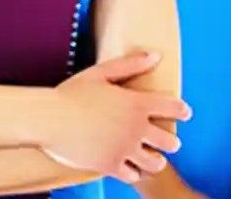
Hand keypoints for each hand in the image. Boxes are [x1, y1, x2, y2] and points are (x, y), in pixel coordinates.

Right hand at [46, 52, 189, 183]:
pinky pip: (132, 175)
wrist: (47, 118)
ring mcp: (124, 149)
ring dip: (155, 160)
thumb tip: (155, 56)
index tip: (183, 113)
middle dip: (170, 142)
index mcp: (136, 104)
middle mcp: (135, 128)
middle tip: (164, 141)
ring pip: (156, 163)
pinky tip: (127, 166)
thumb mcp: (99, 73)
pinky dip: (132, 171)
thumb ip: (129, 65)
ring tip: (149, 157)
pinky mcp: (110, 165)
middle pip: (171, 142)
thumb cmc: (70, 93)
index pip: (173, 108)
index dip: (182, 111)